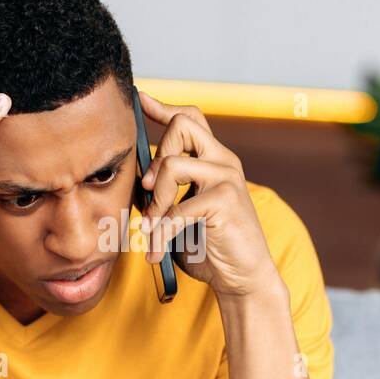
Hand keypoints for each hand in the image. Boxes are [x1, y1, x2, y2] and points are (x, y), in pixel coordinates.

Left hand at [138, 91, 281, 299]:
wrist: (243, 278)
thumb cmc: (211, 246)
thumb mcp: (180, 212)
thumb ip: (163, 191)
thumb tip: (136, 180)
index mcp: (215, 160)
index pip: (190, 120)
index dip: (163, 108)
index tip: (140, 101)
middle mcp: (224, 162)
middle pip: (181, 126)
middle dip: (155, 157)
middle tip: (148, 192)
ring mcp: (227, 179)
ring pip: (173, 164)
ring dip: (154, 201)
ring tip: (151, 229)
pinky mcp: (226, 201)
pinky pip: (178, 208)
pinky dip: (161, 234)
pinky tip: (156, 253)